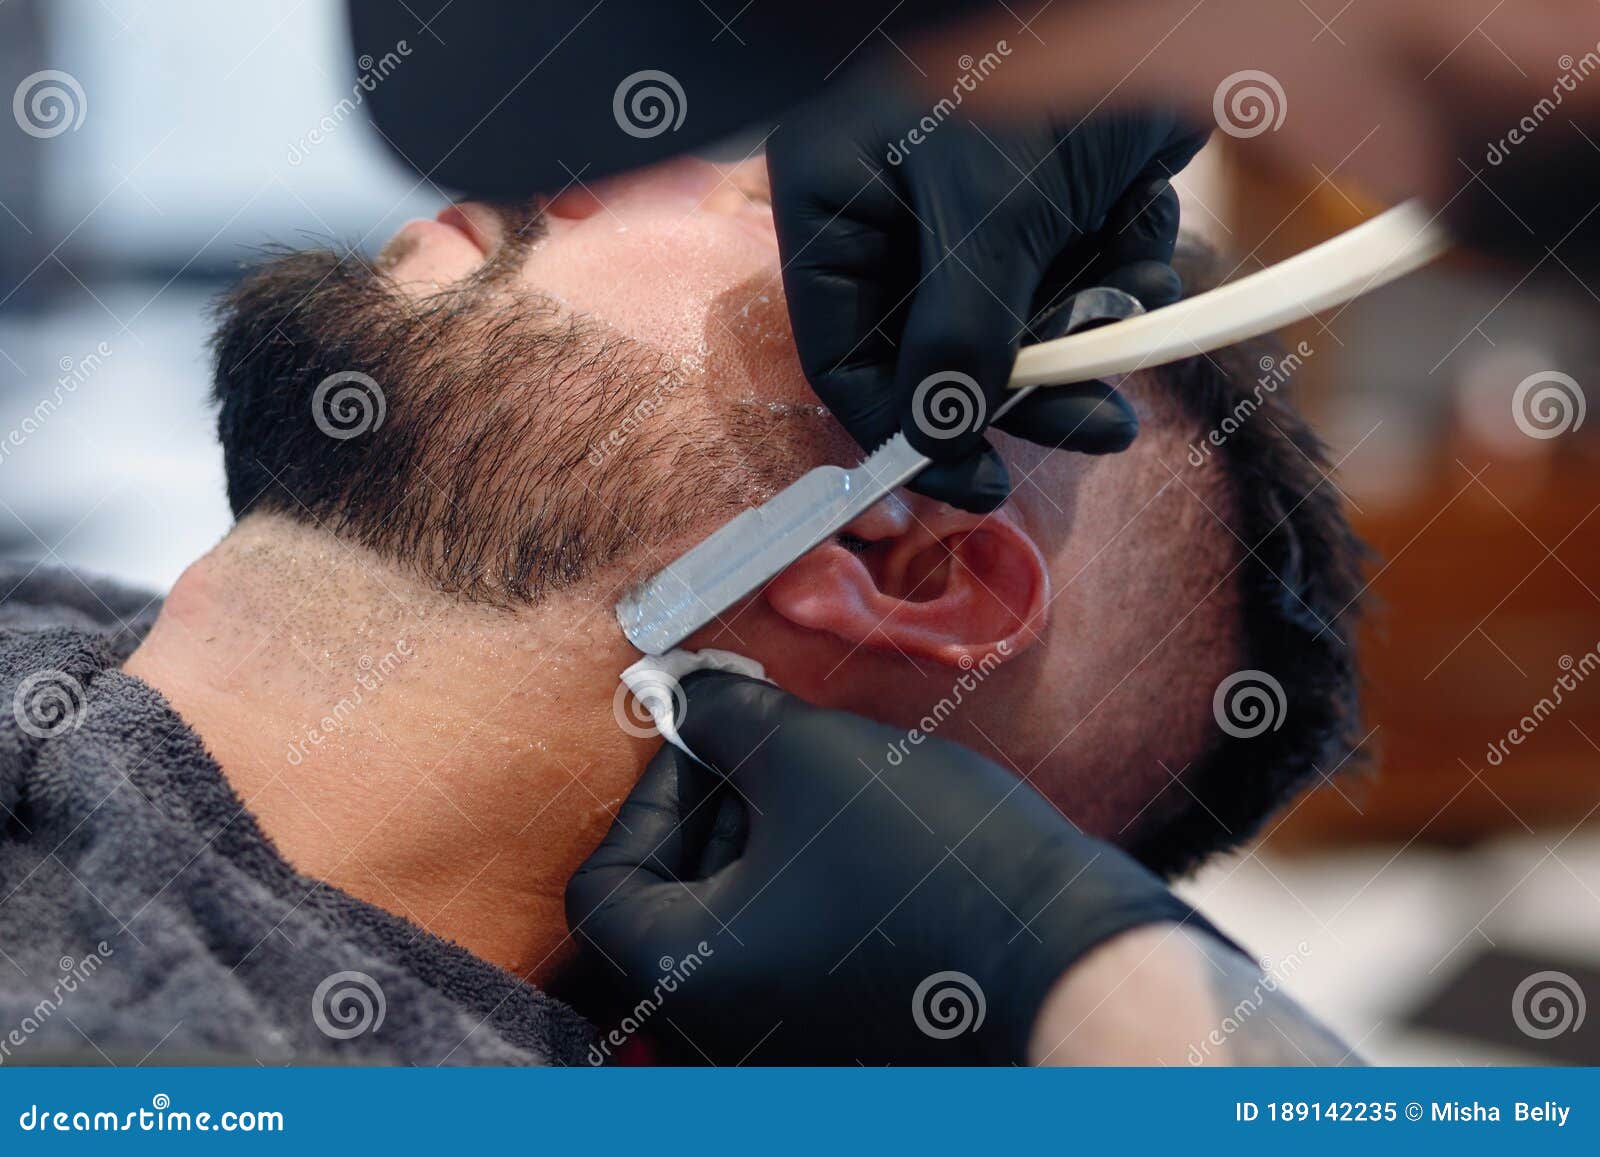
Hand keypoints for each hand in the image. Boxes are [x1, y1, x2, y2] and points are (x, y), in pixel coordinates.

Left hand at [565, 672, 1218, 1063]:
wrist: (1073, 958)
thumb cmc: (935, 863)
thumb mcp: (809, 756)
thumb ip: (723, 718)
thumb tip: (683, 692)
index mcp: (690, 974)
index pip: (605, 886)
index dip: (650, 793)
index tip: (707, 738)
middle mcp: (722, 1026)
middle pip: (668, 903)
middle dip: (711, 806)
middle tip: (767, 742)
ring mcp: (785, 1037)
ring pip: (733, 921)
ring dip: (759, 839)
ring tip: (825, 780)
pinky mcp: (842, 1030)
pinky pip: (789, 946)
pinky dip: (801, 883)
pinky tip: (859, 831)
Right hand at [767, 72, 1207, 511]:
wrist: (1175, 16)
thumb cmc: (1059, 84)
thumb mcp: (996, 214)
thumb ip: (958, 336)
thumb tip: (933, 440)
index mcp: (832, 194)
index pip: (839, 352)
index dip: (905, 428)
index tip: (973, 479)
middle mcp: (884, 214)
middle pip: (933, 358)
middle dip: (1027, 383)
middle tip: (1096, 424)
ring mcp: (959, 220)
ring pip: (1008, 337)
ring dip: (1083, 333)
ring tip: (1138, 302)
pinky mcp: (1029, 218)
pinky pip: (1060, 296)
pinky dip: (1112, 287)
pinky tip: (1140, 240)